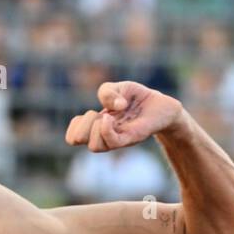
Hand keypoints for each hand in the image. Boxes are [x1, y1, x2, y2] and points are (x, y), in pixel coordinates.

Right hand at [64, 81, 183, 152]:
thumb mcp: (120, 86)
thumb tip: (115, 106)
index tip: (89, 114)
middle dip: (81, 126)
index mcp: (96, 126)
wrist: (161, 105)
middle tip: (97, 114)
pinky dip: (107, 128)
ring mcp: (116, 138)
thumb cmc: (138, 98)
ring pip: (94, 146)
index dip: (74, 127)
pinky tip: (113, 116)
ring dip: (95, 128)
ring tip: (109, 116)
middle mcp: (104, 135)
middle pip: (76, 142)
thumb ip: (107, 91)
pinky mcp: (130, 138)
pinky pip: (112, 142)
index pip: (73, 138)